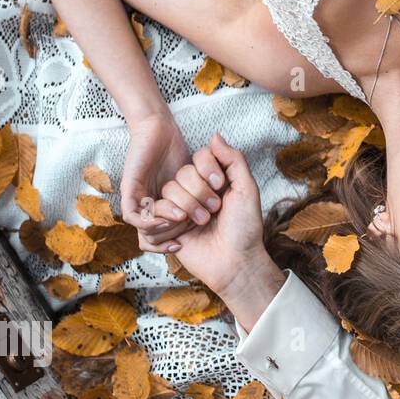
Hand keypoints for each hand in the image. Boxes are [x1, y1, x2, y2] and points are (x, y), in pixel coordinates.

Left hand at [122, 111, 197, 248]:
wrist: (159, 132)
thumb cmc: (176, 154)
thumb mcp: (191, 183)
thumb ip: (194, 200)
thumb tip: (205, 219)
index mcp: (162, 209)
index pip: (162, 238)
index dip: (171, 244)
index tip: (189, 241)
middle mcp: (148, 208)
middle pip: (154, 238)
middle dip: (174, 234)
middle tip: (193, 223)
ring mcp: (136, 200)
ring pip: (144, 229)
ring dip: (164, 227)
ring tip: (181, 216)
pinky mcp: (129, 190)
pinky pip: (132, 216)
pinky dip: (147, 221)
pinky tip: (164, 217)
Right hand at [151, 133, 268, 295]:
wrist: (234, 262)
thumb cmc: (244, 227)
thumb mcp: (246, 189)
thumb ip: (233, 160)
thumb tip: (215, 136)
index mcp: (212, 182)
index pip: (198, 159)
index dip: (207, 170)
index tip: (221, 187)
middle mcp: (194, 193)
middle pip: (180, 175)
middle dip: (198, 193)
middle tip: (214, 212)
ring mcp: (179, 210)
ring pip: (166, 192)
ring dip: (185, 208)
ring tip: (202, 224)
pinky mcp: (166, 228)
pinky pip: (153, 215)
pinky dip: (169, 223)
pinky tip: (185, 235)